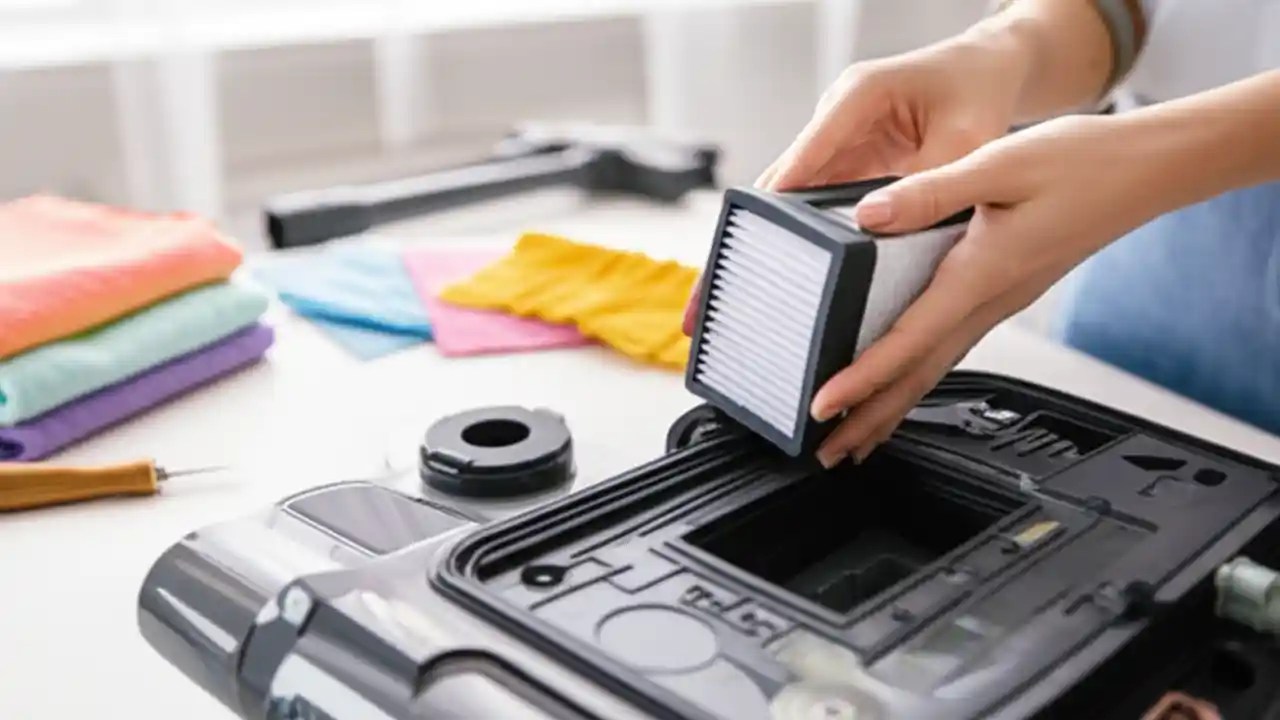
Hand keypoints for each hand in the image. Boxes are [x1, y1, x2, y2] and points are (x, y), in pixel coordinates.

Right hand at [682, 28, 1031, 335]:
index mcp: (858, 96)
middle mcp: (836, 117)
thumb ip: (930, 185)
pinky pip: (812, 203)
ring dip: (767, 240)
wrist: (990, 66)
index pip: (803, 155)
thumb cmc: (979, 87)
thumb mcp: (969, 139)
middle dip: (748, 235)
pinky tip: (780, 277)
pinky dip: (797, 237)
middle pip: (778, 182)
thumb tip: (887, 227)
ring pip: (788, 197)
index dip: (771, 203)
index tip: (744, 243)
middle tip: (718, 288)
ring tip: (737, 293)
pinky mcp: (844, 161)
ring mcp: (835, 140)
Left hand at [811, 113, 1178, 467]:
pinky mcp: (1006, 292)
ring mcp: (1000, 303)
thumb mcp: (1000, 164)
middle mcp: (989, 302)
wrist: (1146, 170)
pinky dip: (920, 374)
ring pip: (936, 368)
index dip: (862, 377)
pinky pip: (952, 346)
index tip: (823, 405)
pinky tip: (905, 378)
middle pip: (919, 375)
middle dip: (869, 418)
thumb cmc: (1083, 164)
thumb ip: (932, 192)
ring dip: (892, 405)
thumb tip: (870, 214)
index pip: (909, 341)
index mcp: (980, 277)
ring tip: (856, 437)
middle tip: (826, 451)